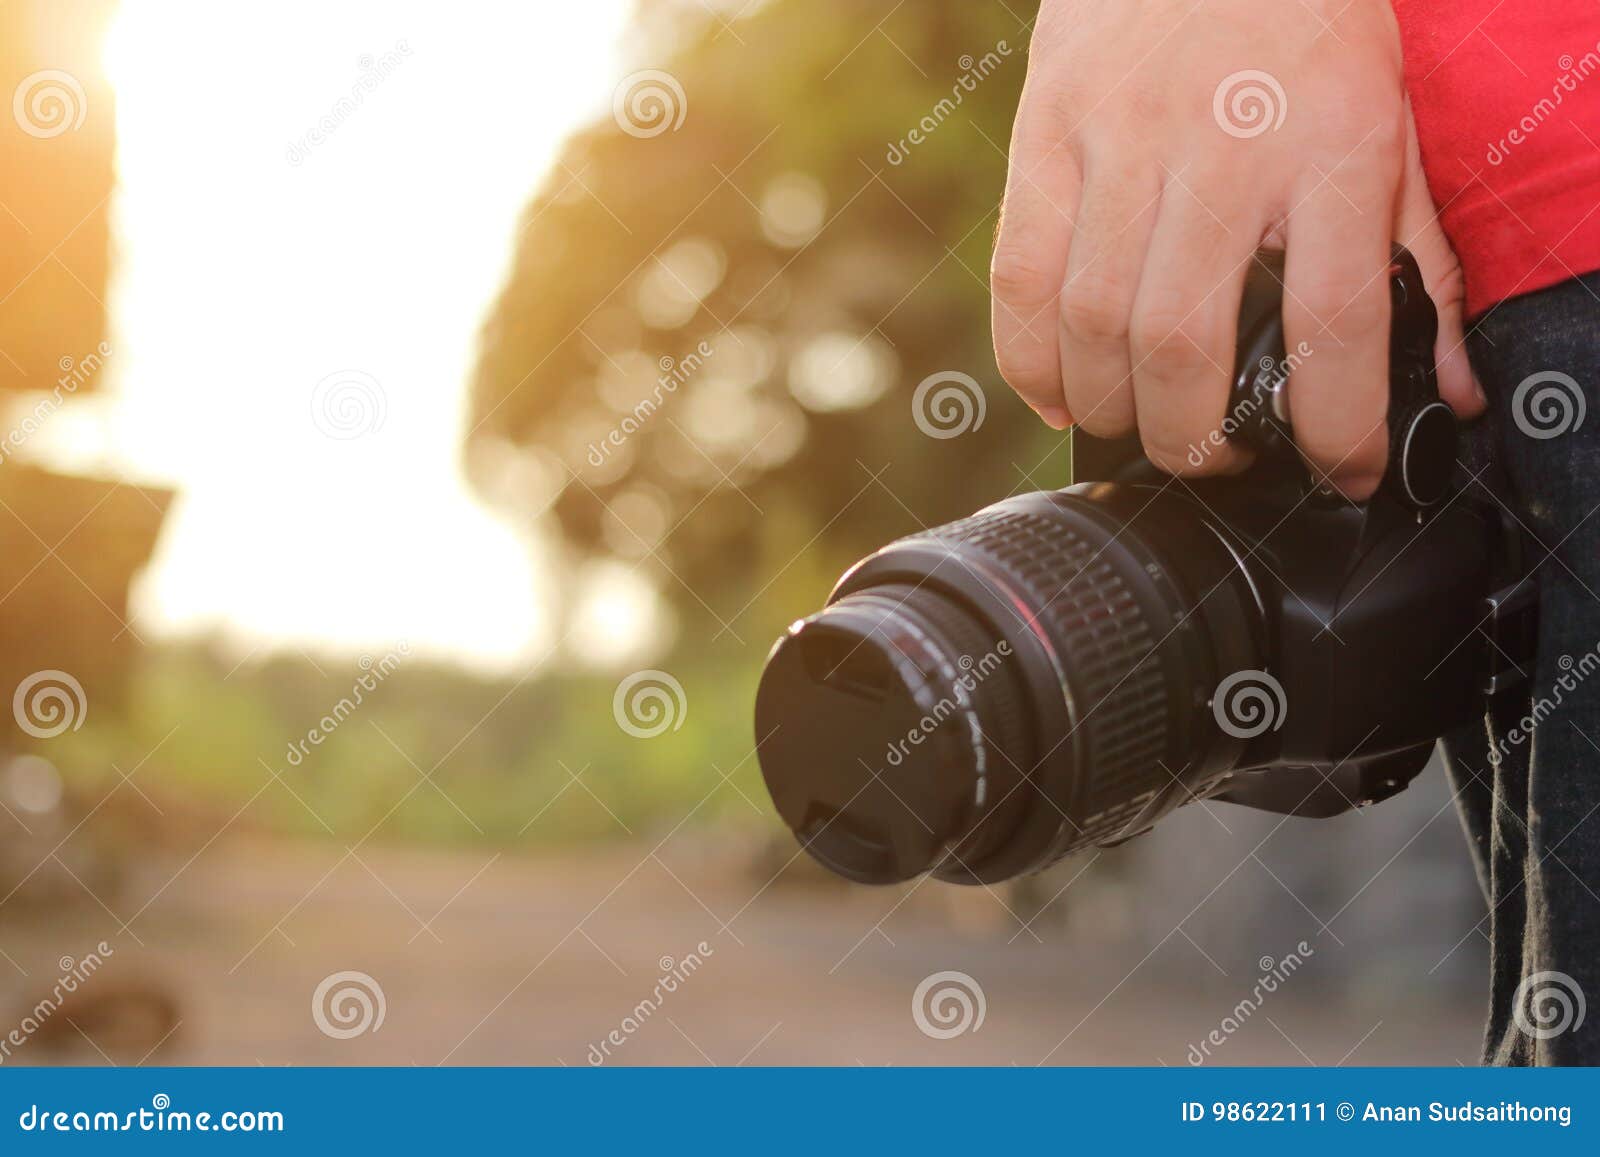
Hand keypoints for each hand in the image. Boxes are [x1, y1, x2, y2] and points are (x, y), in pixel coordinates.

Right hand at [990, 0, 1483, 498]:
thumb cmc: (1308, 25)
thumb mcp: (1391, 125)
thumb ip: (1420, 262)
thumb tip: (1446, 388)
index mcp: (1332, 143)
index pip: (1334, 320)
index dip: (1337, 427)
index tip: (1338, 471)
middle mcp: (1223, 146)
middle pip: (1180, 341)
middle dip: (1191, 438)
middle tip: (1215, 455)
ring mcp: (1121, 138)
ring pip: (1091, 321)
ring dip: (1110, 408)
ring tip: (1140, 426)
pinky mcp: (1047, 133)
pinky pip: (1019, 276)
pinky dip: (1029, 359)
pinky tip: (1058, 390)